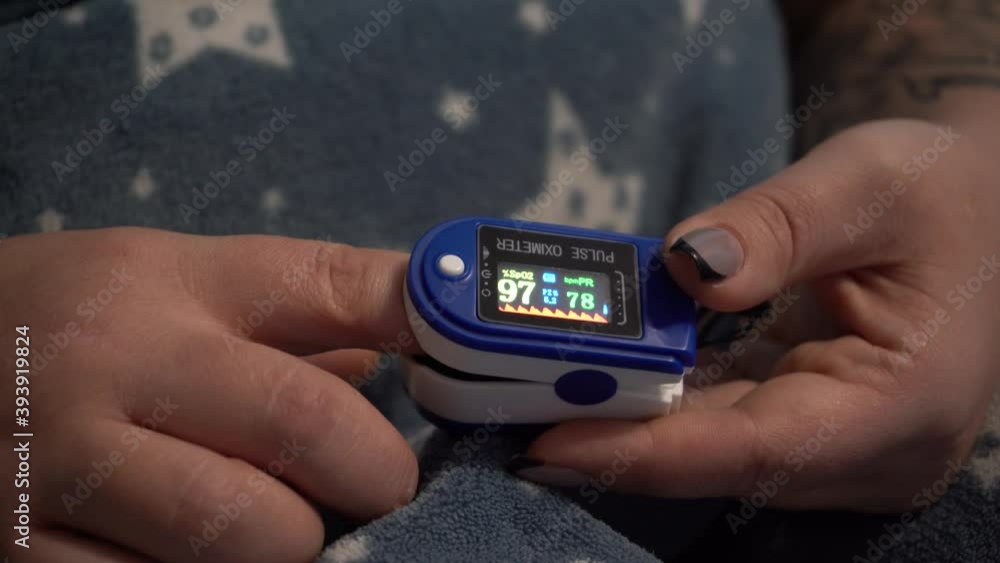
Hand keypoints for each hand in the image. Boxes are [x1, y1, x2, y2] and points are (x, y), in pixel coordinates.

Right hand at [1, 229, 417, 562]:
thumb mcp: (182, 279)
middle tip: (375, 481)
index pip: (331, 287)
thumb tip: (419, 348)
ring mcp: (64, 467)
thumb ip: (301, 318)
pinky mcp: (24, 552)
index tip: (466, 365)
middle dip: (373, 472)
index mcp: (179, 284)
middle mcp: (122, 367)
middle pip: (305, 424)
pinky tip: (192, 550)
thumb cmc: (83, 314)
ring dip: (293, 539)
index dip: (425, 324)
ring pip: (243, 534)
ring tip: (280, 519)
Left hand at [520, 118, 998, 510]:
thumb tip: (680, 266)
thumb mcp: (869, 185)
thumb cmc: (945, 195)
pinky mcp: (812, 427)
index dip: (643, 451)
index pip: (752, 448)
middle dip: (613, 438)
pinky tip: (599, 381)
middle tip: (512, 409)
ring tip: (536, 395)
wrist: (988, 214)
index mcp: (900, 406)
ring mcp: (840, 448)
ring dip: (627, 424)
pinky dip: (660, 405)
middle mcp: (869, 452)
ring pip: (715, 451)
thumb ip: (777, 227)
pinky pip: (724, 425)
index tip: (548, 438)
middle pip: (720, 460)